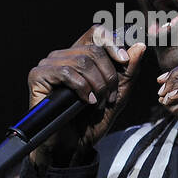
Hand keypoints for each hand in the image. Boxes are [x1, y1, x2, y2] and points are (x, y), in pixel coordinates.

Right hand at [26, 27, 145, 167]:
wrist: (75, 144)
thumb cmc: (93, 121)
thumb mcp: (119, 94)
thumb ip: (129, 71)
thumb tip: (139, 45)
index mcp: (81, 56)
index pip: (96, 32)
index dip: (112, 42)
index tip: (124, 61)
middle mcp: (63, 56)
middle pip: (94, 50)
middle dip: (109, 77)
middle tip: (109, 97)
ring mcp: (49, 65)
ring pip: (83, 62)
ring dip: (98, 86)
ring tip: (97, 103)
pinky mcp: (37, 76)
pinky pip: (66, 72)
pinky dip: (82, 88)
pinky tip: (86, 102)